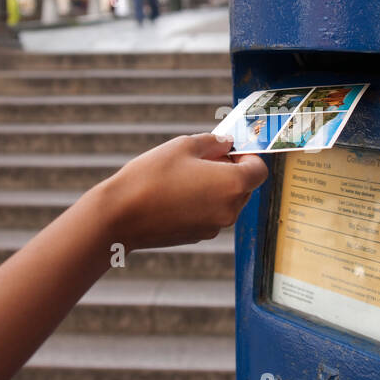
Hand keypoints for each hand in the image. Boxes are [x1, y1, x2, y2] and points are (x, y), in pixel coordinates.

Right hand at [94, 134, 267, 250]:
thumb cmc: (151, 177)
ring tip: (184, 176)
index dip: (247, 156)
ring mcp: (215, 227)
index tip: (228, 150)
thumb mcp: (183, 146)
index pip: (259, 170)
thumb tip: (226, 143)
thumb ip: (213, 142)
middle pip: (245, 187)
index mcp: (233, 185)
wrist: (120, 216)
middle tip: (203, 159)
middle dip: (230, 171)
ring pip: (227, 201)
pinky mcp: (199, 237)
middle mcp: (230, 210)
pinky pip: (211, 215)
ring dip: (216, 187)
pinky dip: (202, 203)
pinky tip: (176, 195)